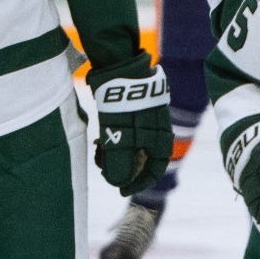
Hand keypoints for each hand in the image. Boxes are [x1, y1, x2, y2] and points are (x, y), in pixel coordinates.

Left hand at [93, 67, 172, 196]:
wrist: (121, 67)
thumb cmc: (124, 105)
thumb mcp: (119, 138)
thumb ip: (119, 163)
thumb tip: (117, 182)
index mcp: (160, 140)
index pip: (154, 171)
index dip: (137, 184)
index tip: (120, 190)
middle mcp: (157, 132)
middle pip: (141, 159)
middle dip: (121, 167)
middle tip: (102, 166)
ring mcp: (146, 120)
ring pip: (132, 145)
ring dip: (116, 153)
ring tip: (99, 148)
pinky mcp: (135, 110)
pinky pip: (127, 132)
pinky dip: (115, 138)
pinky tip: (101, 135)